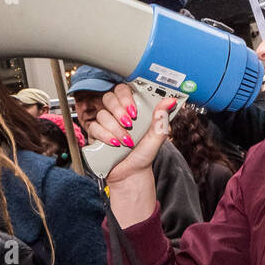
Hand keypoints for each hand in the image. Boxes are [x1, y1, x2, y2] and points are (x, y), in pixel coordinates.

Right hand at [85, 83, 178, 226]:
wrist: (131, 174)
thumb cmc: (144, 154)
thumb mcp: (157, 136)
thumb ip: (162, 118)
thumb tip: (170, 100)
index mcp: (132, 109)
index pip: (123, 90)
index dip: (126, 96)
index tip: (134, 110)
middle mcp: (117, 114)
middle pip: (109, 98)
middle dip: (120, 111)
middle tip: (130, 123)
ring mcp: (105, 124)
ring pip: (102, 114)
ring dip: (116, 128)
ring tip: (126, 141)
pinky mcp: (96, 135)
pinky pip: (94, 128)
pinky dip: (105, 136)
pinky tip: (114, 144)